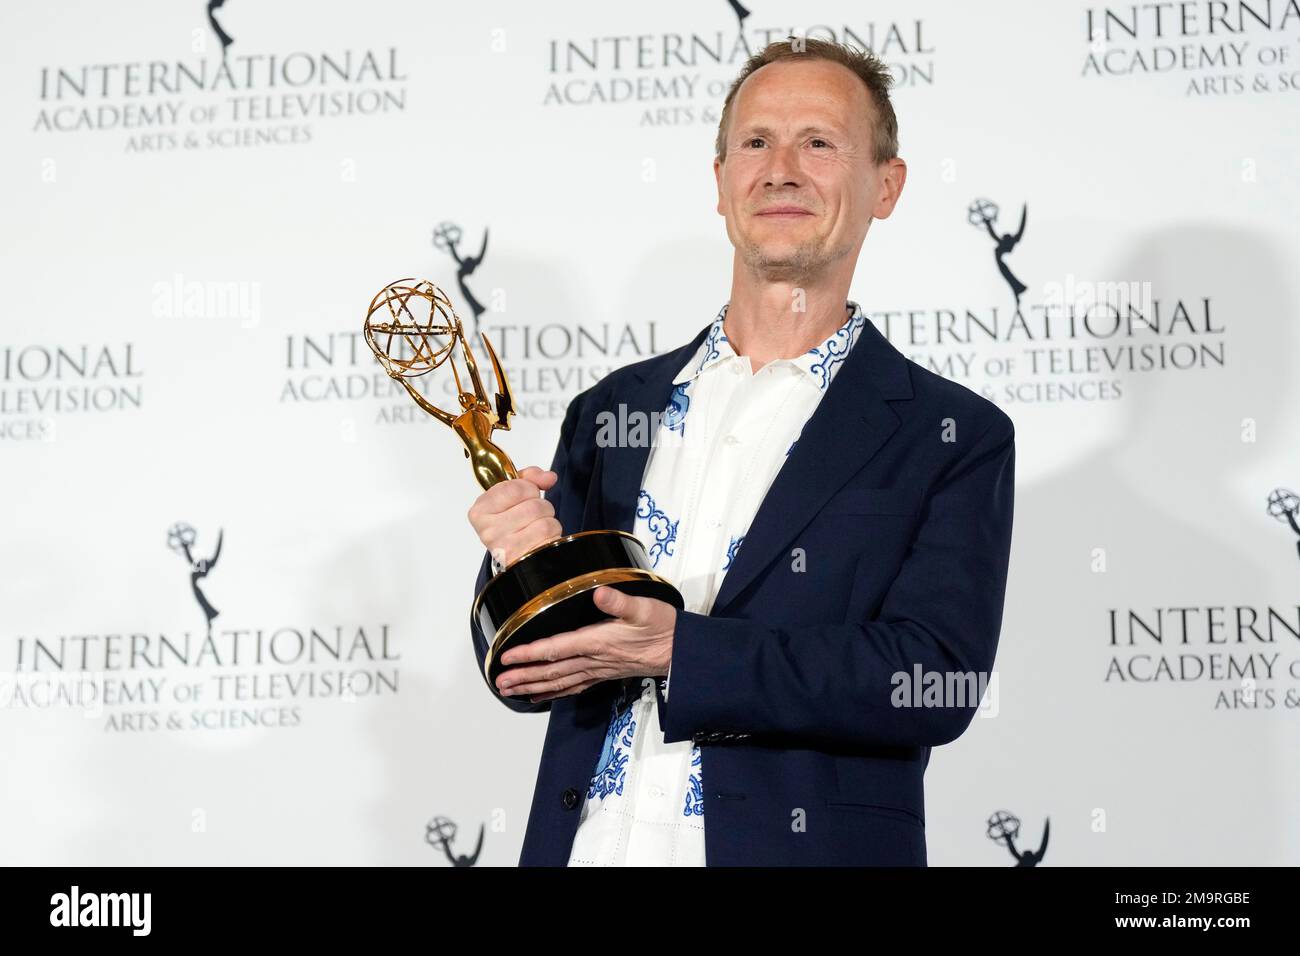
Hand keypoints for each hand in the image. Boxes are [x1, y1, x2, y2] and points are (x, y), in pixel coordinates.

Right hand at [467, 465, 562, 567]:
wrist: (523, 560)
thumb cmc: (516, 529)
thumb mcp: (514, 499)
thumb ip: (528, 479)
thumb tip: (548, 477)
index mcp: (480, 511)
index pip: (512, 487)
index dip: (527, 488)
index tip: (524, 495)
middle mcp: (488, 529)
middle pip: (531, 501)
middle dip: (539, 504)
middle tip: (530, 516)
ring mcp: (505, 544)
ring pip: (542, 513)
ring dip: (547, 518)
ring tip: (535, 528)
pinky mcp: (523, 555)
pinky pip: (548, 528)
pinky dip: (552, 531)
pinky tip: (540, 539)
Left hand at [495, 586, 676, 702]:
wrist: (680, 651)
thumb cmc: (663, 628)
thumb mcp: (644, 608)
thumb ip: (619, 601)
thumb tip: (599, 593)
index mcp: (598, 642)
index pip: (555, 649)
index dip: (529, 653)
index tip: (507, 657)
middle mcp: (594, 659)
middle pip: (551, 671)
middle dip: (523, 676)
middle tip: (499, 682)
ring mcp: (598, 669)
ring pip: (559, 681)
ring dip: (533, 686)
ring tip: (511, 690)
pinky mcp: (604, 673)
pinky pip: (574, 686)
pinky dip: (554, 691)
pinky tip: (541, 695)